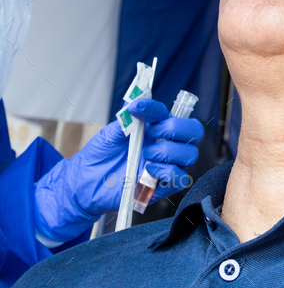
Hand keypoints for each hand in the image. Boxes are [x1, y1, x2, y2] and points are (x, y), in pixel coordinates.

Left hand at [34, 99, 203, 243]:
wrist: (85, 183)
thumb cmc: (100, 155)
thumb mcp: (110, 132)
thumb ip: (126, 117)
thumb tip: (136, 101)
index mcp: (156, 128)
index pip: (170, 112)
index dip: (156, 108)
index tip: (137, 108)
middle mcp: (166, 144)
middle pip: (194, 131)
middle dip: (176, 128)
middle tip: (154, 132)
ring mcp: (166, 165)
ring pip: (190, 153)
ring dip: (169, 151)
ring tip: (147, 154)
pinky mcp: (162, 187)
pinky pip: (181, 178)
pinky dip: (168, 171)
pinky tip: (149, 169)